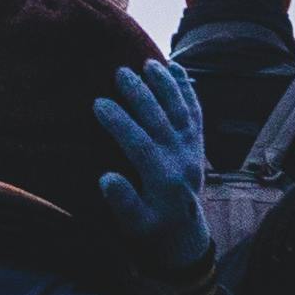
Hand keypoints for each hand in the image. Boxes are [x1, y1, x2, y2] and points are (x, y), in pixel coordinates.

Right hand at [84, 62, 219, 280]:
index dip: (119, 122)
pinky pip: (195, 110)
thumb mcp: (134, 225)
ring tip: (147, 63)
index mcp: (163, 179)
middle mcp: (181, 159)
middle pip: (160, 119)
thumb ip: (122, 203)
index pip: (140, 143)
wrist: (184, 231)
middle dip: (140, 94)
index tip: (98, 103)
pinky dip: (186, 88)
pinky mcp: (196, 141)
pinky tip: (176, 67)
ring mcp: (192, 147)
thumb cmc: (151, 227)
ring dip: (165, 84)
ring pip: (180, 109)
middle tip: (120, 72)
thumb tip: (107, 178)